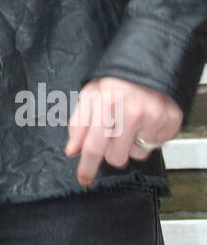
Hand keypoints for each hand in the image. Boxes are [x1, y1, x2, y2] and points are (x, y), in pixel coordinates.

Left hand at [65, 76, 182, 186]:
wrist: (149, 64)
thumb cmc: (117, 80)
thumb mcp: (91, 94)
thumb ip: (79, 123)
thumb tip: (72, 151)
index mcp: (107, 103)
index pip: (94, 147)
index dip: (87, 167)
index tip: (84, 179)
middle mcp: (133, 112)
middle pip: (116, 158)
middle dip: (111, 151)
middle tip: (113, 132)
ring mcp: (154, 117)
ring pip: (137, 154)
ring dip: (132, 144)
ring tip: (132, 122)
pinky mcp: (171, 121)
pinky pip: (156, 146)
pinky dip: (149, 137)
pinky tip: (146, 121)